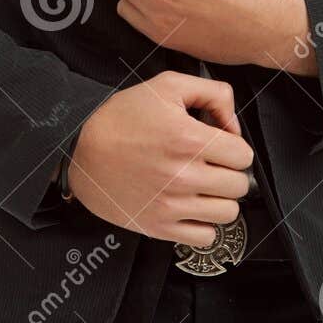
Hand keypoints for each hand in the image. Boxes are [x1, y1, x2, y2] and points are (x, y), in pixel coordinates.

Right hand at [66, 70, 253, 246]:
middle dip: (229, 173)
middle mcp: (183, 175)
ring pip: (227, 213)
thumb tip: (234, 126)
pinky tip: (191, 207)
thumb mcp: (168, 85)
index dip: (235, 147)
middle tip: (212, 165)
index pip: (244, 155)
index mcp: (189, 139)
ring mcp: (171, 204)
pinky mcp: (158, 226)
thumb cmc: (122, 117)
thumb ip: (214, 94)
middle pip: (239, 186)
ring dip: (220, 200)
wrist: (79, 148)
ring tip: (203, 187)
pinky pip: (204, 237)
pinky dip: (203, 225)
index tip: (220, 146)